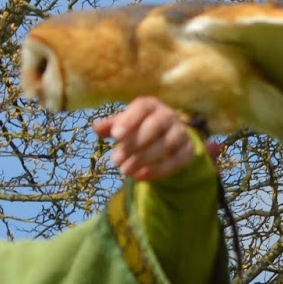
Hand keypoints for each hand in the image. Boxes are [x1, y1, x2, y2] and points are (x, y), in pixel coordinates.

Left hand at [92, 97, 220, 180]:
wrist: (167, 139)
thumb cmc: (139, 128)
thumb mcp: (124, 125)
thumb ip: (111, 126)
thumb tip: (96, 127)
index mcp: (151, 106)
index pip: (142, 107)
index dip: (129, 120)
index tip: (115, 136)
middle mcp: (168, 116)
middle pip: (155, 126)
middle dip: (135, 143)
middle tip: (115, 160)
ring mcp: (180, 133)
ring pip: (166, 144)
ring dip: (144, 158)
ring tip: (124, 170)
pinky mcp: (186, 151)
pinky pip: (175, 161)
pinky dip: (157, 170)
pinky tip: (139, 177)